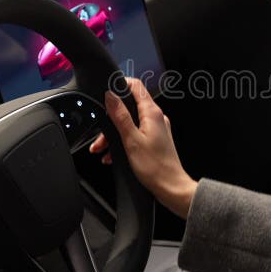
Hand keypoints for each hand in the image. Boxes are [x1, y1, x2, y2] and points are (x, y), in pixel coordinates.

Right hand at [89, 78, 197, 218]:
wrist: (171, 187)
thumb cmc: (155, 167)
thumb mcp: (131, 140)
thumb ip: (120, 116)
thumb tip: (110, 96)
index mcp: (152, 113)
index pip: (136, 86)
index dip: (120, 84)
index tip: (106, 91)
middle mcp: (156, 118)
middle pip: (129, 107)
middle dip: (111, 119)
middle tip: (99, 135)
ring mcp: (156, 129)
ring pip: (130, 123)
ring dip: (114, 135)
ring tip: (101, 150)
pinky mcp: (155, 140)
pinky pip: (135, 134)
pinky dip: (122, 142)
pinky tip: (112, 156)